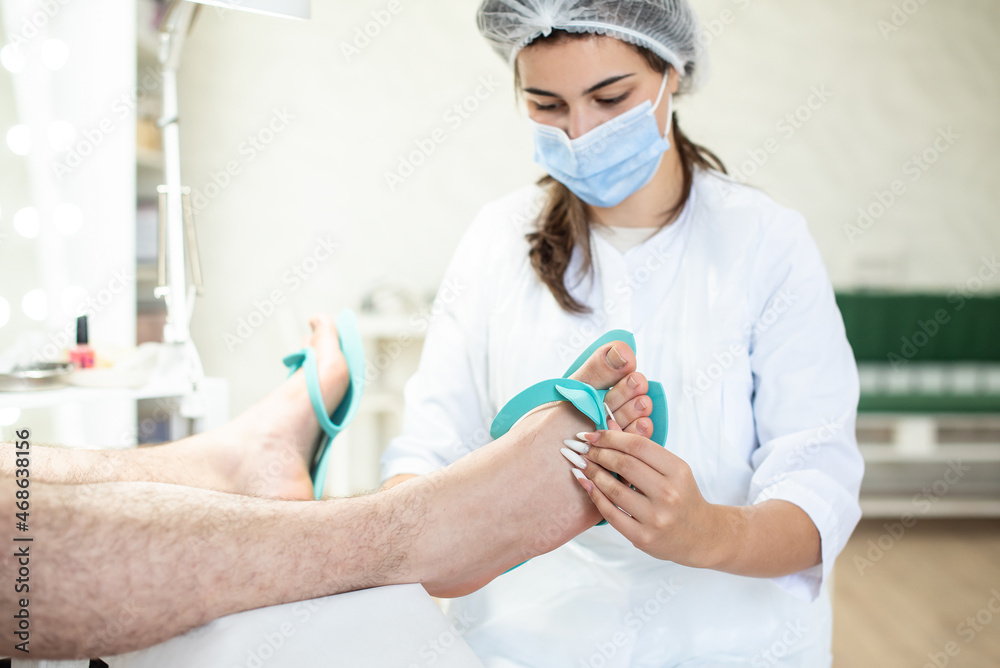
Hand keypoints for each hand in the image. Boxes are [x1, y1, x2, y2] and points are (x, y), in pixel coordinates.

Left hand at [563, 429, 721, 566]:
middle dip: (598, 453)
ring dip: (592, 473)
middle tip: (584, 449)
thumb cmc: (682, 496)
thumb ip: (642, 448)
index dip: (610, 437)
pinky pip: (610, 513)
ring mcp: (656, 518)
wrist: (699, 535)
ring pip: (614, 489)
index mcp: (678, 471)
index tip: (593, 435)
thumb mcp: (671, 469)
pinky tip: (586, 484)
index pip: (638, 446)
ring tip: (582, 464)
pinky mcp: (643, 537)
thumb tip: (609, 424)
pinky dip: (594, 495)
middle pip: (624, 464)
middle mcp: (669, 494)